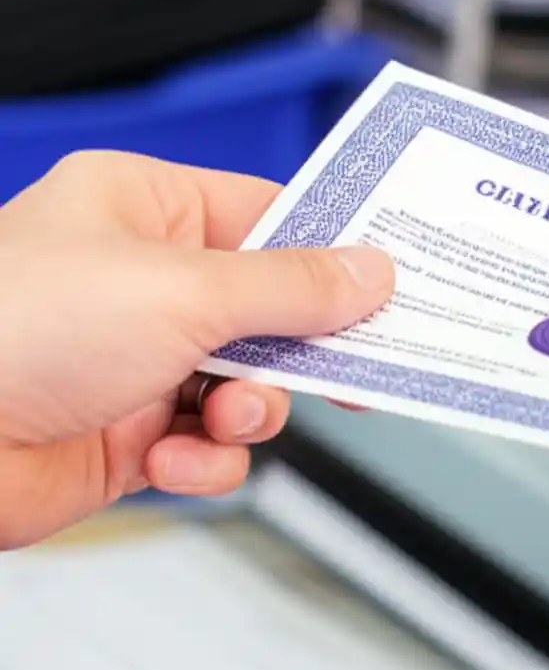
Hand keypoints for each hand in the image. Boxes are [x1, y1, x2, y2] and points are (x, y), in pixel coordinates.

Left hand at [0, 151, 394, 547]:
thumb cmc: (15, 329)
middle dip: (298, 352)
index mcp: (149, 211)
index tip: (389, 287)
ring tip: (225, 417)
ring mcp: (141, 358)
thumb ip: (293, 287)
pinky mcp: (133, 431)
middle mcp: (147, 281)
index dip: (334, 255)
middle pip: (274, 312)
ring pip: (254, 385)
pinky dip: (208, 458)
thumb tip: (371, 273)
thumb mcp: (185, 292)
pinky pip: (212, 443)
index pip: (273, 218)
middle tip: (350, 371)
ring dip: (252, 411)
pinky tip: (178, 459)